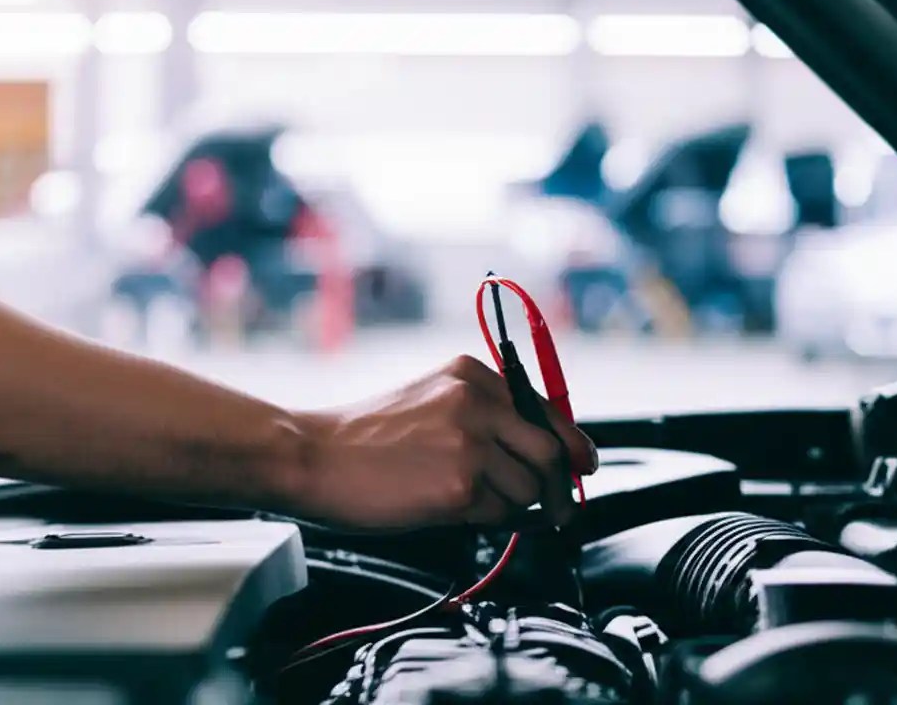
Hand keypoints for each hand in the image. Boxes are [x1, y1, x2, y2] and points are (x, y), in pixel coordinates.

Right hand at [287, 356, 596, 528]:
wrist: (313, 456)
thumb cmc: (364, 436)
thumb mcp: (431, 398)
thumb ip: (484, 413)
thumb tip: (542, 449)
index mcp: (472, 375)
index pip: (546, 409)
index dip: (572, 443)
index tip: (583, 463)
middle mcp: (477, 403)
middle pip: (551, 451)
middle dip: (561, 486)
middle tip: (561, 508)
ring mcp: (470, 444)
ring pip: (527, 489)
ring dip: (512, 506)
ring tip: (470, 501)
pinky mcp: (459, 486)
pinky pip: (499, 514)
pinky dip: (487, 520)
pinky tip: (452, 508)